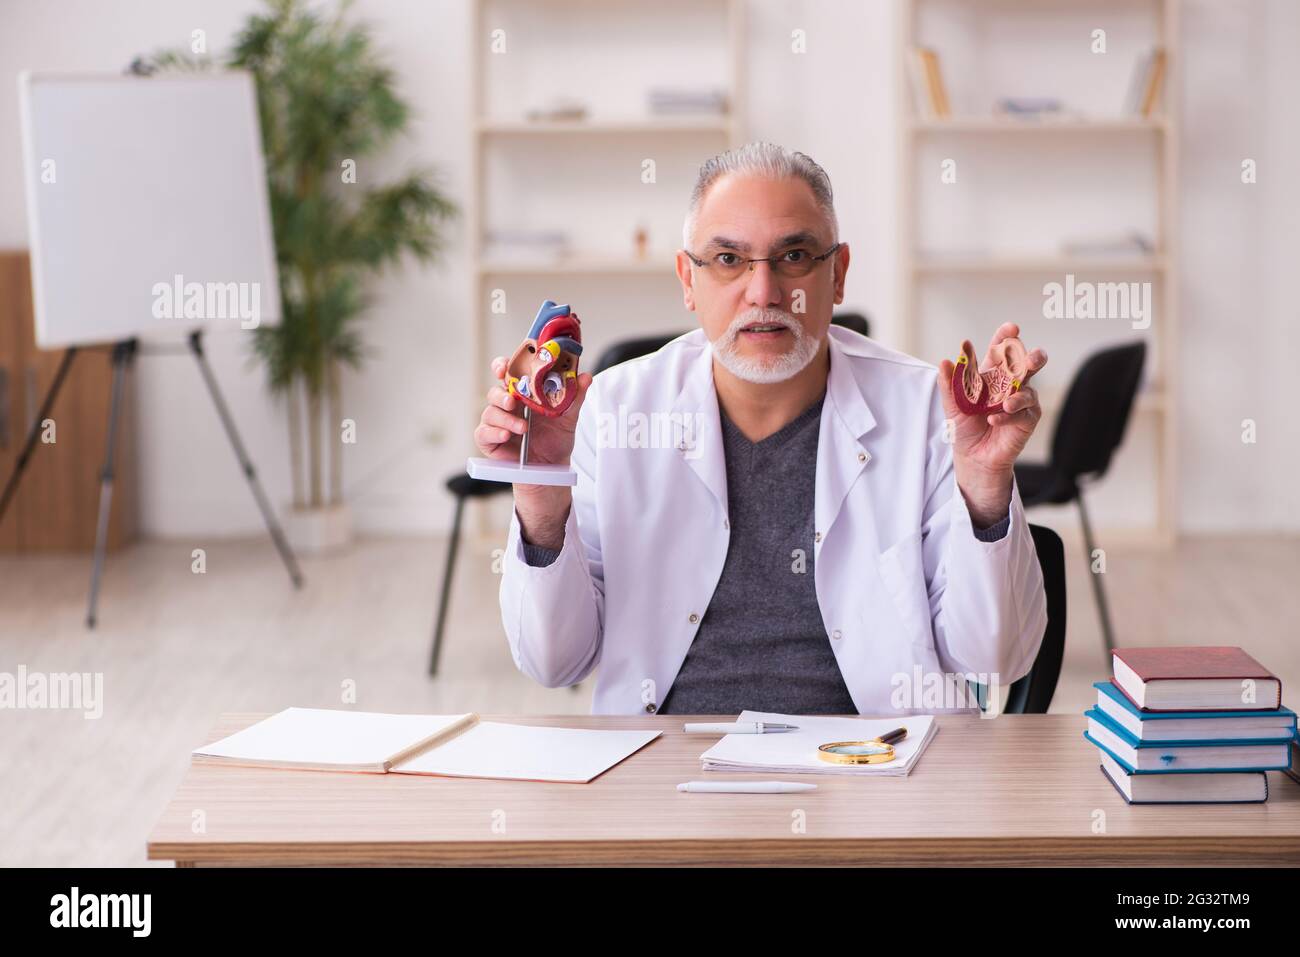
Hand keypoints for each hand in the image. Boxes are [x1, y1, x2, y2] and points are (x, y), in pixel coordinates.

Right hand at [474, 355, 593, 547]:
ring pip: (490, 412)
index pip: (507, 374)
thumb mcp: (568, 417)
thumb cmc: (556, 439)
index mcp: (523, 394)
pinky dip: (494, 433)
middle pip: (495, 391)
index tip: (504, 367)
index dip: (502, 366)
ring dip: (505, 419)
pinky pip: (483, 433)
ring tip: (522, 429)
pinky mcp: (489, 441)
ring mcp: (497, 423)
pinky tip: (506, 436)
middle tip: (513, 401)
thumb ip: (575, 396)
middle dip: (501, 394)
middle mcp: (507, 406)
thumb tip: (585, 376)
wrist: (552, 469)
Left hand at [937, 323, 1046, 524]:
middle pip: (1026, 364)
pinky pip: (1023, 413)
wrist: (972, 455)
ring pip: (1030, 389)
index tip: (1011, 328)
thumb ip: (949, 384)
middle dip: (1032, 357)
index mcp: (991, 374)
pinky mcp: (1027, 419)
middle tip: (1031, 358)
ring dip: (1020, 394)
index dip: (1006, 338)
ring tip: (1006, 402)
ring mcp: (1021, 401)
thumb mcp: (952, 405)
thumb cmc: (964, 426)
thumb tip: (945, 361)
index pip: (1000, 351)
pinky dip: (1008, 416)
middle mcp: (1010, 384)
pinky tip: (995, 420)